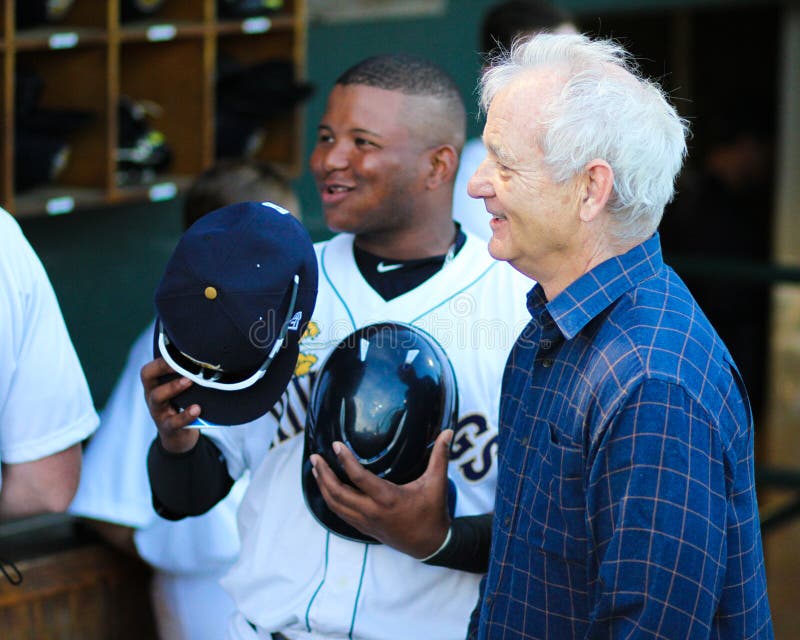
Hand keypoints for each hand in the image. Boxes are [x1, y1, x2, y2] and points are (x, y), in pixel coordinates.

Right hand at [140, 357, 199, 453]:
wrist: (179, 437)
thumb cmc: (181, 406)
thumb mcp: (179, 392)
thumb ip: (185, 377)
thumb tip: (206, 356)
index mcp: (154, 385)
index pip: (149, 369)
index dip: (160, 360)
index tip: (177, 352)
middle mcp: (152, 396)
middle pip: (147, 378)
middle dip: (163, 368)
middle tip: (181, 362)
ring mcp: (158, 412)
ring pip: (157, 397)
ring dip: (173, 387)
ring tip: (190, 382)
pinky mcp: (168, 428)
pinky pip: (173, 422)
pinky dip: (185, 415)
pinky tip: (197, 409)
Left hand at [310, 429, 452, 557]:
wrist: (430, 545)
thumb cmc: (433, 512)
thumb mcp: (437, 483)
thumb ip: (440, 456)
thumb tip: (449, 431)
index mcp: (388, 499)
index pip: (359, 478)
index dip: (345, 460)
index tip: (336, 445)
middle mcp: (373, 512)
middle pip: (338, 493)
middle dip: (324, 474)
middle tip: (315, 457)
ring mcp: (366, 522)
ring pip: (335, 505)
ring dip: (323, 486)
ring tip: (315, 468)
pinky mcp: (364, 528)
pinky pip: (340, 513)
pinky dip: (330, 499)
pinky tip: (326, 487)